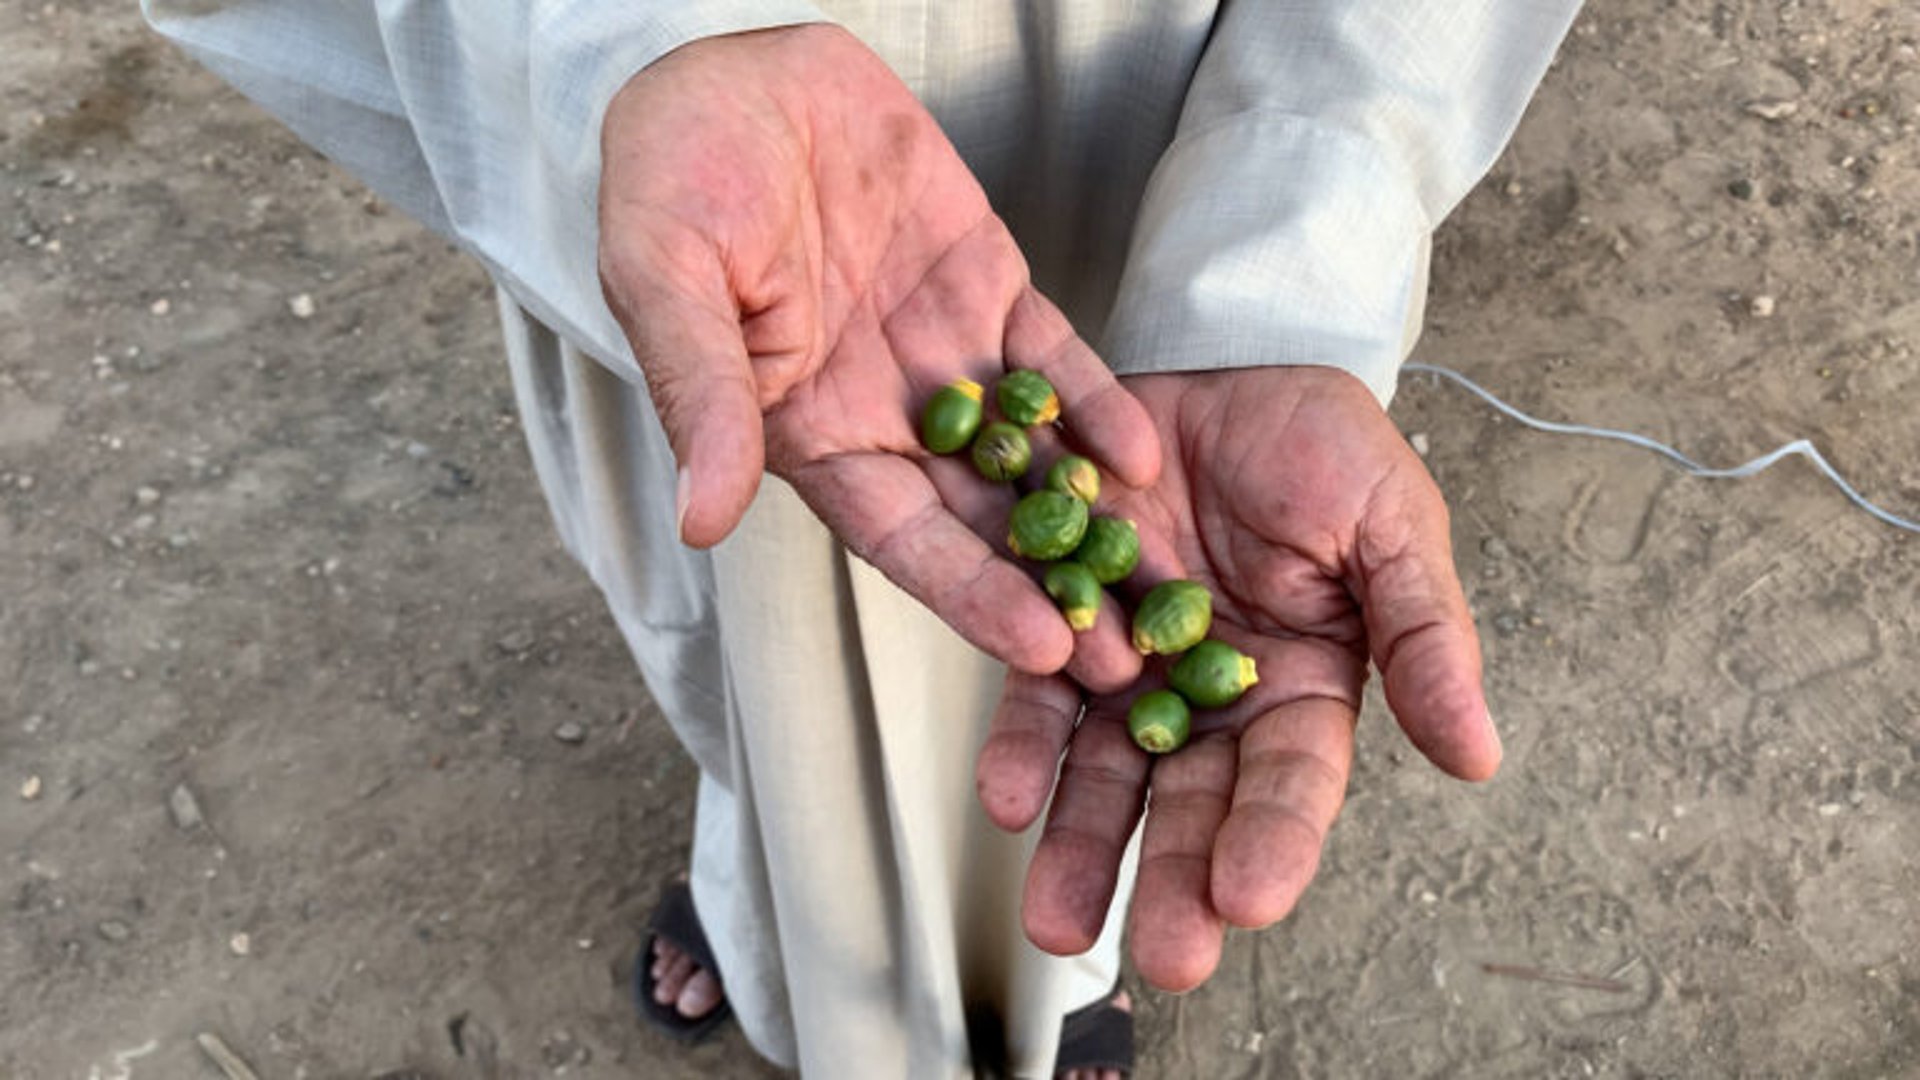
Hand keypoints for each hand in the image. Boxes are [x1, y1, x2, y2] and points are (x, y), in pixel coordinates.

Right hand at [598, 25, 1159, 685]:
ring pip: (1032, 455)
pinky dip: (1096, 407)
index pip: (900, 539)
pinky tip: (1142, 457)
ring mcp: (944, 354)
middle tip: (1138, 658)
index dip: (970, 595)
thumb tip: (701, 520)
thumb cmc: (672, 176)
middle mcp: (885, 416)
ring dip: (1095, 518)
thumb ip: (702, 397)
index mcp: (808, 436)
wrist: (730, 71)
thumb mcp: (667, 281)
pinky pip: (1054, 360)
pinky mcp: (987, 287)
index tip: (1040, 651)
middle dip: (1058, 588)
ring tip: (1167, 585)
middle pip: (983, 521)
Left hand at [975, 365, 1499, 989]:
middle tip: (1161, 953)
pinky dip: (1020, 746)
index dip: (1272, 842)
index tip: (1248, 897)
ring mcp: (1135, 667)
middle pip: (1193, 805)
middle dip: (1172, 880)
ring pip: (1106, 773)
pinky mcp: (1062, 623)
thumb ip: (1424, 637)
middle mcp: (1216, 699)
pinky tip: (1007, 793)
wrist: (1226, 369)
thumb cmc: (1324, 448)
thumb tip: (1477, 753)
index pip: (1292, 784)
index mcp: (1305, 690)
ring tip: (1059, 917)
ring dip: (1082, 846)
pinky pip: (1035, 696)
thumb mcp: (1394, 527)